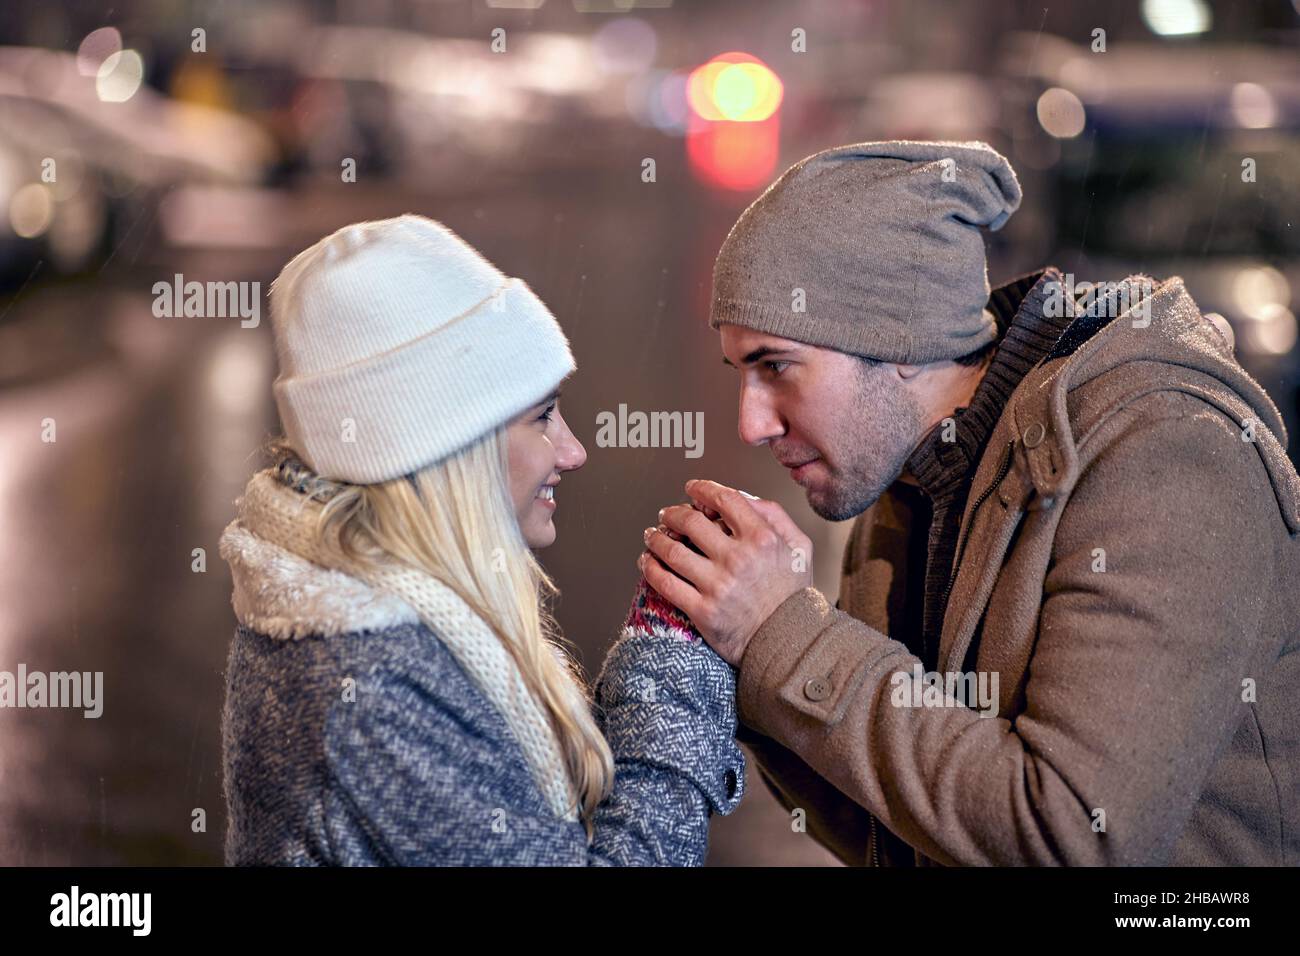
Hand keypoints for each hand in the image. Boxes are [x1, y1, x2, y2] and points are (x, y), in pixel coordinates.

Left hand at [638, 479, 812, 666]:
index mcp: (762, 539)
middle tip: (667, 514)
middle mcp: (738, 560)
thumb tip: (744, 498)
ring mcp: (718, 586)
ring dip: (656, 538)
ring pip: (672, 551)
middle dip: (673, 513)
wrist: (789, 641)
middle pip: (691, 522)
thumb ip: (775, 516)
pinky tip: (647, 562)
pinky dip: (650, 568)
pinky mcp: (703, 611)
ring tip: (652, 535)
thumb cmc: (792, 594)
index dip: (702, 489)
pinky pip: (665, 584)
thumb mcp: (799, 547)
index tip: (692, 488)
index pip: (725, 499)